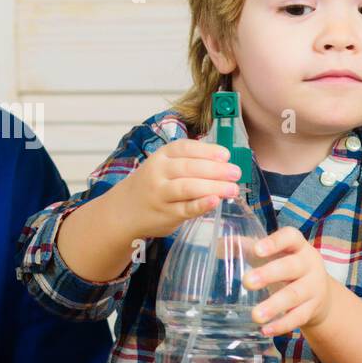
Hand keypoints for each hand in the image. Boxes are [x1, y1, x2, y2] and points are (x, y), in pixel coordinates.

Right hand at [110, 138, 242, 239]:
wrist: (125, 210)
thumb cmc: (153, 185)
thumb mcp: (164, 166)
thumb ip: (189, 162)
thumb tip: (225, 163)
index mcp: (161, 156)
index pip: (185, 148)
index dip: (207, 151)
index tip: (226, 155)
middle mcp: (158, 173)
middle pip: (189, 168)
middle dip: (216, 170)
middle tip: (236, 173)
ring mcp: (160, 194)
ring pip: (188, 187)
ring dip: (213, 187)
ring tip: (233, 189)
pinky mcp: (165, 214)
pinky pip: (185, 208)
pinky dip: (201, 205)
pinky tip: (215, 202)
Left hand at [244, 225, 334, 335]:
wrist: (320, 292)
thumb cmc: (286, 266)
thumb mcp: (271, 254)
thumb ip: (246, 247)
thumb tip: (218, 246)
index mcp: (297, 246)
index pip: (290, 237)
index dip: (275, 242)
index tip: (257, 249)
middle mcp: (309, 264)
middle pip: (291, 267)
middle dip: (269, 274)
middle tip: (247, 282)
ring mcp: (313, 287)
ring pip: (294, 295)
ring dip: (274, 306)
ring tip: (255, 316)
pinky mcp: (312, 308)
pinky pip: (298, 317)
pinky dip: (282, 325)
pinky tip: (265, 330)